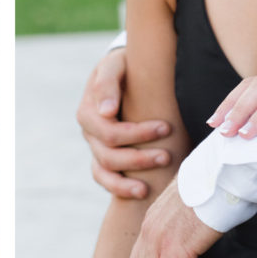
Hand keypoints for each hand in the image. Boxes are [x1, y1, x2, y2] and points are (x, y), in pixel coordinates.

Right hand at [76, 48, 170, 198]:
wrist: (126, 71)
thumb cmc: (124, 66)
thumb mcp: (115, 65)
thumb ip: (108, 83)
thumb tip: (106, 111)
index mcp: (89, 110)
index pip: (111, 131)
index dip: (138, 134)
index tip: (166, 128)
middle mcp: (89, 131)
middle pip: (109, 154)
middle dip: (139, 158)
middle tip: (167, 156)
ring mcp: (95, 146)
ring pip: (105, 171)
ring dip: (127, 181)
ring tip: (149, 188)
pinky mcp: (103, 157)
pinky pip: (104, 179)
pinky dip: (119, 188)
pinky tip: (142, 192)